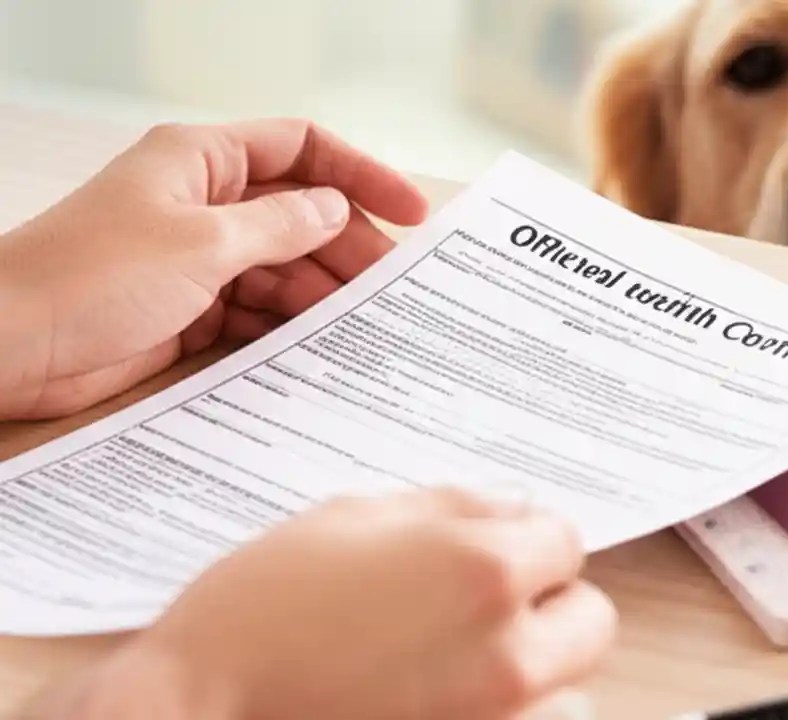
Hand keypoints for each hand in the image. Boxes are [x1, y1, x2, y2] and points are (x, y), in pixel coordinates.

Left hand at [0, 119, 427, 419]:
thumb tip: (335, 210)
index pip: (301, 148)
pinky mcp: (190, 309)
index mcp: (203, 161)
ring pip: (284, 267)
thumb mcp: (203, 244)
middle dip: (349, 247)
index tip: (412, 212)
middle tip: (394, 287)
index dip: (361, 174)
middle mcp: (205, 203)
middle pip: (300, 214)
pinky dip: (289, 327)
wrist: (12, 346)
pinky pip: (258, 312)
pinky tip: (322, 346)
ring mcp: (198, 258)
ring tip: (367, 323)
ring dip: (322, 293)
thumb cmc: (91, 276)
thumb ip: (280, 227)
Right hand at [39, 488, 615, 719]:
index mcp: (483, 569)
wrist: (198, 711)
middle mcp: (509, 650)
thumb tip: (513, 506)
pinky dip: (518, 716)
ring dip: (541, 670)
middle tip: (490, 606)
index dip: (528, 540)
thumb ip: (451, 507)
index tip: (498, 550)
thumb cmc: (260, 610)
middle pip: (590, 617)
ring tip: (471, 663)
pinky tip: (461, 701)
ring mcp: (499, 719)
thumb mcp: (352, 518)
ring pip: (574, 688)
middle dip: (550, 603)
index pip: (567, 540)